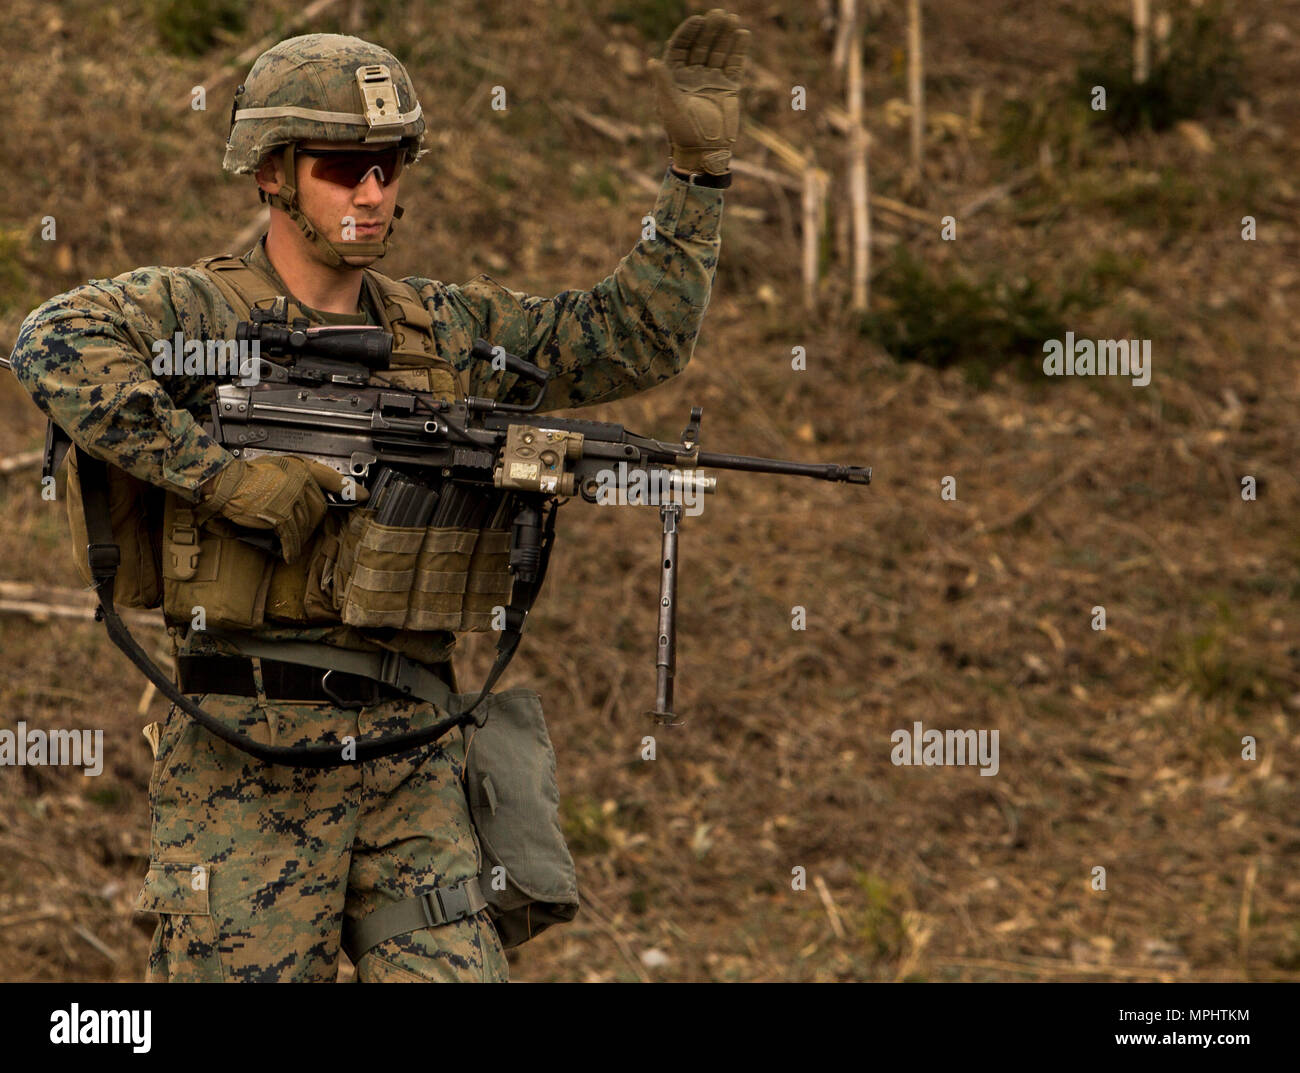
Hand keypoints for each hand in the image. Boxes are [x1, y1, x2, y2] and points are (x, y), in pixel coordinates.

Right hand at [201, 456, 364, 562]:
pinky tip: (289, 554)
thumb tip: (309, 490)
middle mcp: (301, 482)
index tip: (362, 495)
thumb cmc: (246, 475)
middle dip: (312, 521)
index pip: (329, 477)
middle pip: (318, 508)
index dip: (347, 487)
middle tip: (301, 528)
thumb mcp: (277, 465)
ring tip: (292, 541)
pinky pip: (293, 536)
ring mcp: (293, 499)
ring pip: (306, 524)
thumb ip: (296, 476)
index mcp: (300, 468)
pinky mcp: (283, 515)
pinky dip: (291, 547)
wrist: (227, 482)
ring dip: (300, 535)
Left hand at [649, 7, 748, 176]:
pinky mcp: (728, 87)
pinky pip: (733, 64)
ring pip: (718, 52)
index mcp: (675, 77)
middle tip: (718, 13)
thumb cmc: (682, 131)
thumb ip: (664, 83)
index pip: (680, 48)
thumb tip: (651, 61)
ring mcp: (711, 79)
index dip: (688, 33)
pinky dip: (738, 50)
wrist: (705, 151)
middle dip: (709, 30)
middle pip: (701, 46)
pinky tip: (742, 35)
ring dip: (725, 35)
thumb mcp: (670, 107)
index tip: (697, 20)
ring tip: (732, 19)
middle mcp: (693, 75)